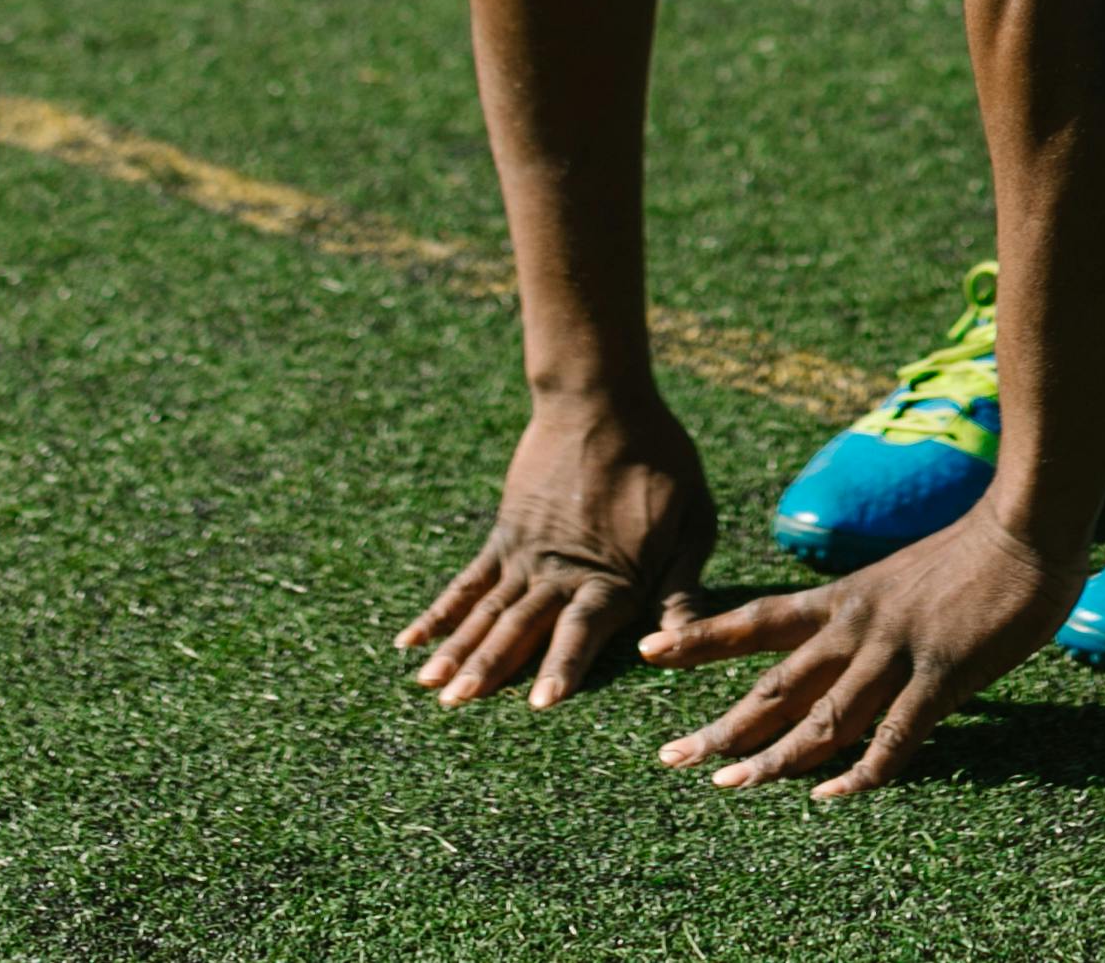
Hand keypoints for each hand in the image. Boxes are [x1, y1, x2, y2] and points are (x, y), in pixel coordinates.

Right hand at [397, 391, 716, 710]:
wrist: (601, 398)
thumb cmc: (659, 459)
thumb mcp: (693, 521)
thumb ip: (682, 588)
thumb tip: (678, 644)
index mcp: (611, 575)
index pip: (582, 631)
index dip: (562, 668)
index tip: (539, 705)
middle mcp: (560, 570)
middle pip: (520, 628)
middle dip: (490, 670)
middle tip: (458, 706)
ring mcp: (525, 553)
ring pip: (486, 612)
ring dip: (458, 650)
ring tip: (430, 689)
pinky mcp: (504, 535)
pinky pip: (466, 581)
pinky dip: (440, 612)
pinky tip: (411, 640)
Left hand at [639, 511, 1085, 795]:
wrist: (1024, 528)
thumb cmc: (971, 554)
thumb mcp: (897, 582)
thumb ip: (871, 620)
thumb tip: (853, 656)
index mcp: (841, 601)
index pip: (755, 621)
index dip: (700, 638)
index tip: (647, 651)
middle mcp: (854, 627)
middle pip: (773, 685)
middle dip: (721, 726)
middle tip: (672, 759)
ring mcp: (895, 653)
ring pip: (820, 718)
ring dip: (774, 758)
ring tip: (731, 787)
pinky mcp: (940, 676)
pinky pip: (894, 736)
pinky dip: (861, 772)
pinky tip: (831, 797)